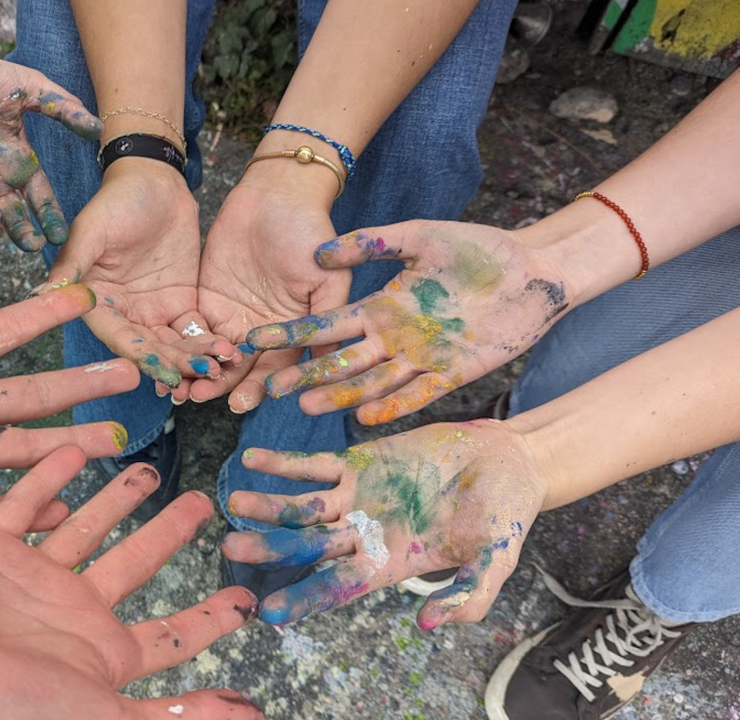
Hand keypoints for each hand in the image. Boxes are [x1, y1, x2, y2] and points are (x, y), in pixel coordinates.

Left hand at [0, 228, 139, 523]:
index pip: (8, 334)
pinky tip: (64, 508)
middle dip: (81, 384)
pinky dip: (23, 508)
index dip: (46, 317)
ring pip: (23, 447)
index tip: (85, 298)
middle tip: (131, 374)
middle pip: (32, 394)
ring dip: (71, 444)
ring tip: (120, 437)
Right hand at [0, 447, 264, 719]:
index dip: (210, 617)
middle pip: (134, 564)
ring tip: (146, 468)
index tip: (245, 599)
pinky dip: (46, 477)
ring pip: (84, 527)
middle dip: (168, 535)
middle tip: (202, 504)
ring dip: (115, 498)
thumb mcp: (105, 715)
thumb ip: (175, 716)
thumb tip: (251, 717)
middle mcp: (70, 610)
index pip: (172, 633)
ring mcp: (28, 576)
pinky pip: (22, 503)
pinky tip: (71, 451)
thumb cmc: (8, 709)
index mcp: (103, 653)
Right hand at [45, 160, 235, 396]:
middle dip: (177, 364)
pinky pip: (195, 330)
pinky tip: (229, 351)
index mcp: (98, 304)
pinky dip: (210, 343)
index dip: (142, 357)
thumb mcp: (90, 231)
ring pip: (174, 345)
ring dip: (196, 359)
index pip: (119, 338)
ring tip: (223, 366)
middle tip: (204, 374)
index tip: (165, 373)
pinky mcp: (181, 304)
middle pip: (150, 349)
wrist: (154, 181)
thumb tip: (42, 296)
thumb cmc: (116, 201)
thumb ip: (71, 266)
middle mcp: (124, 316)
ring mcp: (153, 313)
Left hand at [192, 163, 349, 410]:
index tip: (240, 403)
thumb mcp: (328, 276)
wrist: (278, 194)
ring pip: (210, 355)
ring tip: (175, 387)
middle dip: (218, 385)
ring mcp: (232, 317)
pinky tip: (161, 359)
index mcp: (293, 332)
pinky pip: (190, 330)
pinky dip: (177, 346)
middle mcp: (261, 332)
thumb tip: (331, 361)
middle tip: (197, 396)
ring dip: (193, 371)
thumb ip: (328, 317)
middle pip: (237, 369)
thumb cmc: (312, 232)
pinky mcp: (206, 300)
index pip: (274, 370)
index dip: (257, 387)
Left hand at [222, 420, 546, 629]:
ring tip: (235, 503)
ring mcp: (354, 498)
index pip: (337, 587)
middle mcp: (361, 535)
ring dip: (267, 506)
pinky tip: (251, 460)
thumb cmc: (505, 515)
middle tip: (232, 548)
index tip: (268, 613)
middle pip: (305, 547)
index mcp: (388, 564)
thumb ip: (469, 594)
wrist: (508, 462)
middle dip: (270, 549)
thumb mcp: (497, 558)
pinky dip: (282, 464)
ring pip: (300, 506)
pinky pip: (311, 465)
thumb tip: (429, 625)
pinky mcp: (356, 462)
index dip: (304, 599)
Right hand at [246, 221, 572, 424]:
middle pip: (341, 361)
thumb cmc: (479, 249)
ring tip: (308, 406)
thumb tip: (319, 255)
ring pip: (372, 383)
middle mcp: (393, 338)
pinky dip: (392, 405)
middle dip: (307, 373)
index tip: (256, 340)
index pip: (327, 325)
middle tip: (271, 388)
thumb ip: (370, 244)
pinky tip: (366, 416)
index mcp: (381, 307)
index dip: (293, 334)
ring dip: (340, 395)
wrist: (534, 271)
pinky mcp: (452, 374)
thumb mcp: (419, 236)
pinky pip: (417, 394)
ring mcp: (421, 358)